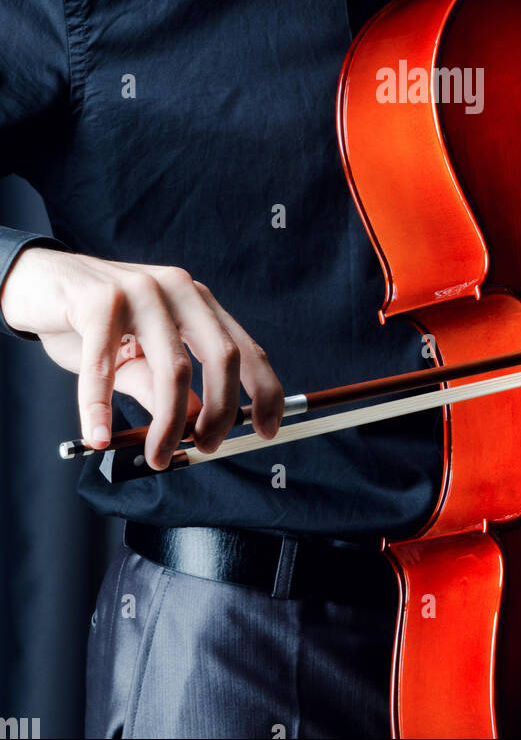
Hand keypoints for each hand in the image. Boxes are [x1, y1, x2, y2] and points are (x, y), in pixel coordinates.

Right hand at [0, 247, 284, 467]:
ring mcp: (141, 291)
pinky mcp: (99, 301)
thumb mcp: (133, 359)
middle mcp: (178, 289)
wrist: (35, 283)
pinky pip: (105, 367)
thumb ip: (163, 386)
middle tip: (206, 448)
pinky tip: (98, 436)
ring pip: (173, 367)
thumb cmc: (89, 324)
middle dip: (221, 412)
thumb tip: (196, 422)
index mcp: (196, 301)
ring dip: (168, 424)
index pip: (245, 347)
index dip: (264, 391)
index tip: (268, 430)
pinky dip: (100, 408)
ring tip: (156, 456)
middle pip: (221, 356)